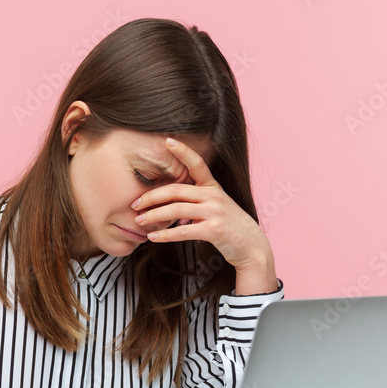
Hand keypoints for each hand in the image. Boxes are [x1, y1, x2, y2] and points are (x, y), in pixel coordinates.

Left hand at [131, 137, 277, 294]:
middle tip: (134, 204)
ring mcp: (215, 212)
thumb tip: (168, 204)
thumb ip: (195, 201)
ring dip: (154, 215)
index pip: (197, 164)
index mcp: (213, 187)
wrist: (252, 246)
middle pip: (176, 190)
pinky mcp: (214, 230)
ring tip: (138, 221)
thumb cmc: (230, 227)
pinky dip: (165, 235)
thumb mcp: (216, 207)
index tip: (167, 141)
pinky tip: (152, 237)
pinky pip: (183, 231)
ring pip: (176, 209)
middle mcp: (214, 196)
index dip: (183, 151)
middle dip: (151, 196)